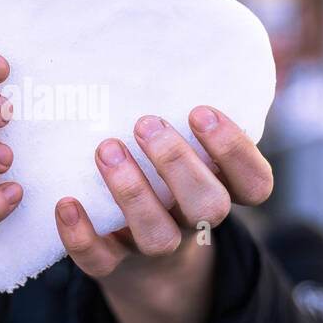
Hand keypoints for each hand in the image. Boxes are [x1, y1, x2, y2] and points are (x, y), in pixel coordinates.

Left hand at [54, 106, 273, 322]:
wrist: (143, 260)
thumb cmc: (166, 182)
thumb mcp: (187, 154)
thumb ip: (186, 123)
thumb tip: (167, 59)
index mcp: (223, 192)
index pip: (255, 184)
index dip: (234, 150)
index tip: (199, 111)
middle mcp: (195, 222)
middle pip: (209, 207)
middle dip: (178, 163)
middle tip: (146, 123)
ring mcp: (154, 248)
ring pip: (157, 237)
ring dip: (132, 192)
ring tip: (106, 148)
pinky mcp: (113, 263)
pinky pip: (100, 261)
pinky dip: (81, 236)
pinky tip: (66, 202)